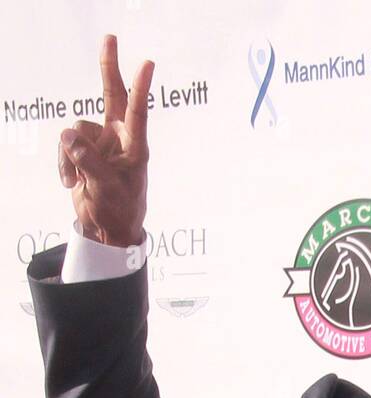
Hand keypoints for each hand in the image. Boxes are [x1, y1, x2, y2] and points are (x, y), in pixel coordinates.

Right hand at [58, 34, 152, 248]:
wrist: (107, 228)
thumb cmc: (118, 209)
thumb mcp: (107, 188)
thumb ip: (89, 160)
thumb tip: (68, 136)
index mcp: (135, 147)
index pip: (137, 111)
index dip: (140, 87)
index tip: (147, 63)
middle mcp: (118, 139)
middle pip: (111, 95)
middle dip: (108, 67)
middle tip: (110, 37)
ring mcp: (100, 142)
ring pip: (75, 130)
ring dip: (70, 156)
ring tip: (79, 180)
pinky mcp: (83, 150)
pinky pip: (65, 145)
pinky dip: (64, 164)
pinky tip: (72, 183)